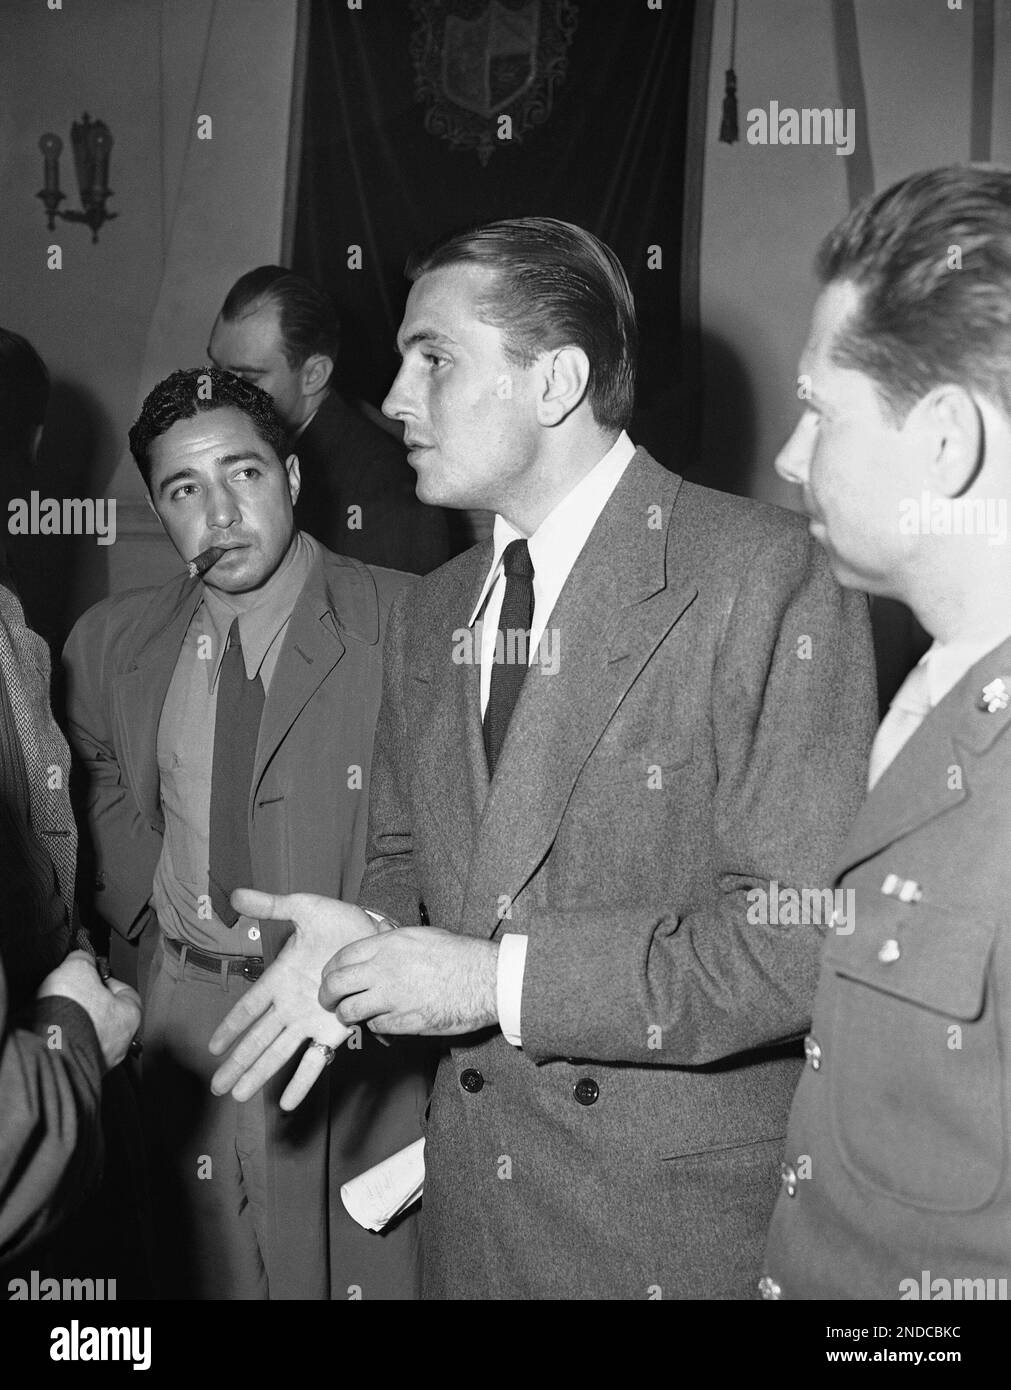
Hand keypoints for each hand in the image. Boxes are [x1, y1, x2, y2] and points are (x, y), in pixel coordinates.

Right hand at [36, 951, 141, 1070]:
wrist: (48, 1052)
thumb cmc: (72, 1014)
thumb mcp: (78, 968)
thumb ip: (83, 960)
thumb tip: (81, 959)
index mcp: (131, 1017)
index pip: (126, 992)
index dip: (107, 980)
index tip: (92, 975)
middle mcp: (120, 1044)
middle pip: (106, 1014)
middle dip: (88, 1002)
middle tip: (71, 993)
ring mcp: (99, 1061)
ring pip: (89, 1034)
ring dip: (73, 1022)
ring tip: (56, 1012)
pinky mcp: (76, 1071)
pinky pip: (72, 1049)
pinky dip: (62, 1039)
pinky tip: (49, 1031)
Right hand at [208, 889, 382, 1108]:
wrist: (375, 934)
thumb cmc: (339, 922)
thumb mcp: (303, 908)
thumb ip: (271, 906)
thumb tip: (235, 894)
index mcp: (279, 979)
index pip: (248, 1008)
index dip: (230, 1027)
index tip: (212, 1047)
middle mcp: (291, 1006)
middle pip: (257, 1039)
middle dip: (237, 1062)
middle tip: (216, 1087)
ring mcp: (311, 1021)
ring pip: (278, 1053)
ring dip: (259, 1074)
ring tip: (239, 1096)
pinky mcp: (334, 1029)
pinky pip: (315, 1059)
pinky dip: (302, 1081)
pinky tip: (288, 1103)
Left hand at [319, 928, 498, 1035]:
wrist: (484, 979)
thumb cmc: (458, 955)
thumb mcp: (421, 935)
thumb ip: (394, 940)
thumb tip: (378, 939)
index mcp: (388, 944)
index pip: (341, 957)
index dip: (330, 970)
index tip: (330, 978)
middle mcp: (384, 969)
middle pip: (335, 985)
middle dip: (326, 996)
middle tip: (329, 1002)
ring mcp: (392, 997)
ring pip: (349, 1010)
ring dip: (346, 1015)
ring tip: (351, 1015)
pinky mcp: (403, 1021)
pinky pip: (375, 1027)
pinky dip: (375, 1026)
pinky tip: (384, 1021)